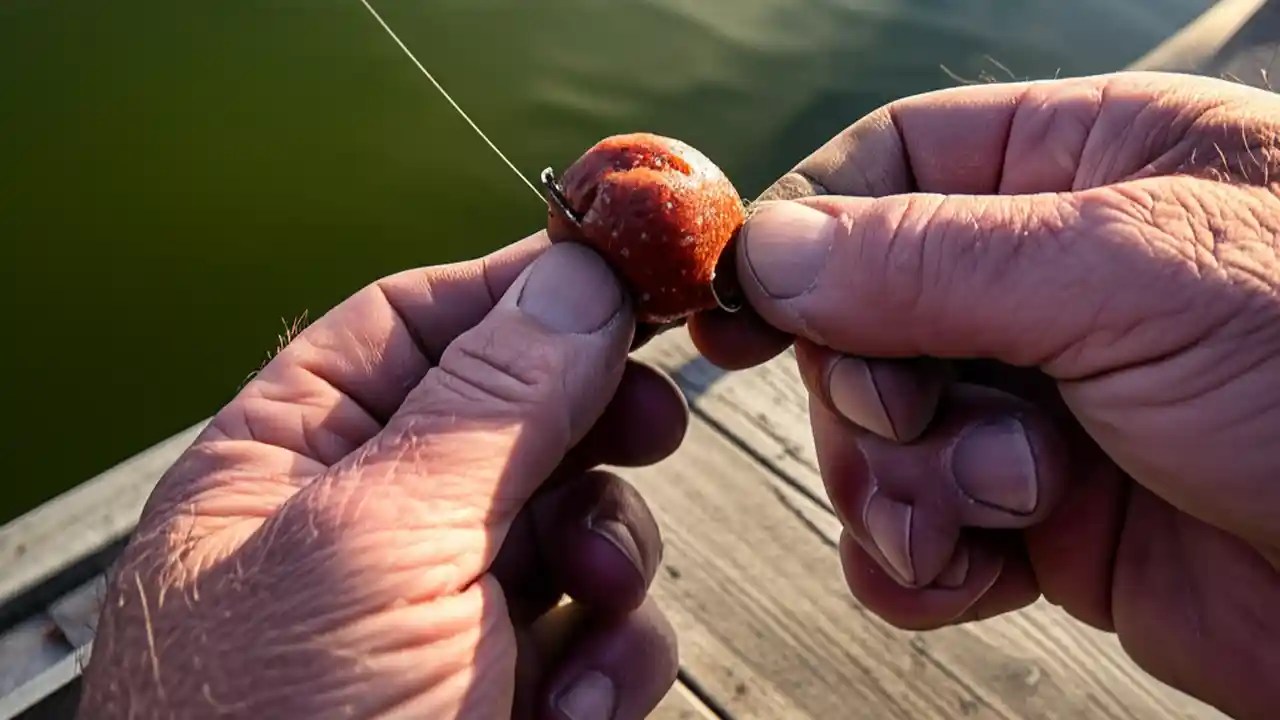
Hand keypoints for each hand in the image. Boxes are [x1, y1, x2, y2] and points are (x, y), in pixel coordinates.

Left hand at [80, 237, 688, 717]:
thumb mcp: (376, 547)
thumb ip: (485, 405)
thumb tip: (576, 281)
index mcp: (288, 470)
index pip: (415, 327)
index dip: (524, 293)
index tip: (630, 276)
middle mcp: (367, 537)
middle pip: (516, 420)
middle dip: (589, 432)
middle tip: (649, 422)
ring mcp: (446, 624)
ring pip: (575, 528)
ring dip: (610, 559)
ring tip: (595, 604)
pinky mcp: (513, 701)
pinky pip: (600, 638)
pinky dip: (613, 665)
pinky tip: (577, 711)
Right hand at [692, 71, 1279, 719]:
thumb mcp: (1134, 274)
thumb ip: (933, 257)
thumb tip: (771, 251)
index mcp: (1092, 168)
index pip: (892, 163)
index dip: (806, 229)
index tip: (741, 305)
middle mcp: (1057, 284)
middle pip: (861, 312)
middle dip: (866, 386)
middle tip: (915, 420)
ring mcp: (1044, 406)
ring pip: (877, 432)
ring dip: (900, 484)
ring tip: (996, 508)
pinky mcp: (1044, 520)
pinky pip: (915, 530)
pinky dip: (916, 561)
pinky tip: (973, 572)